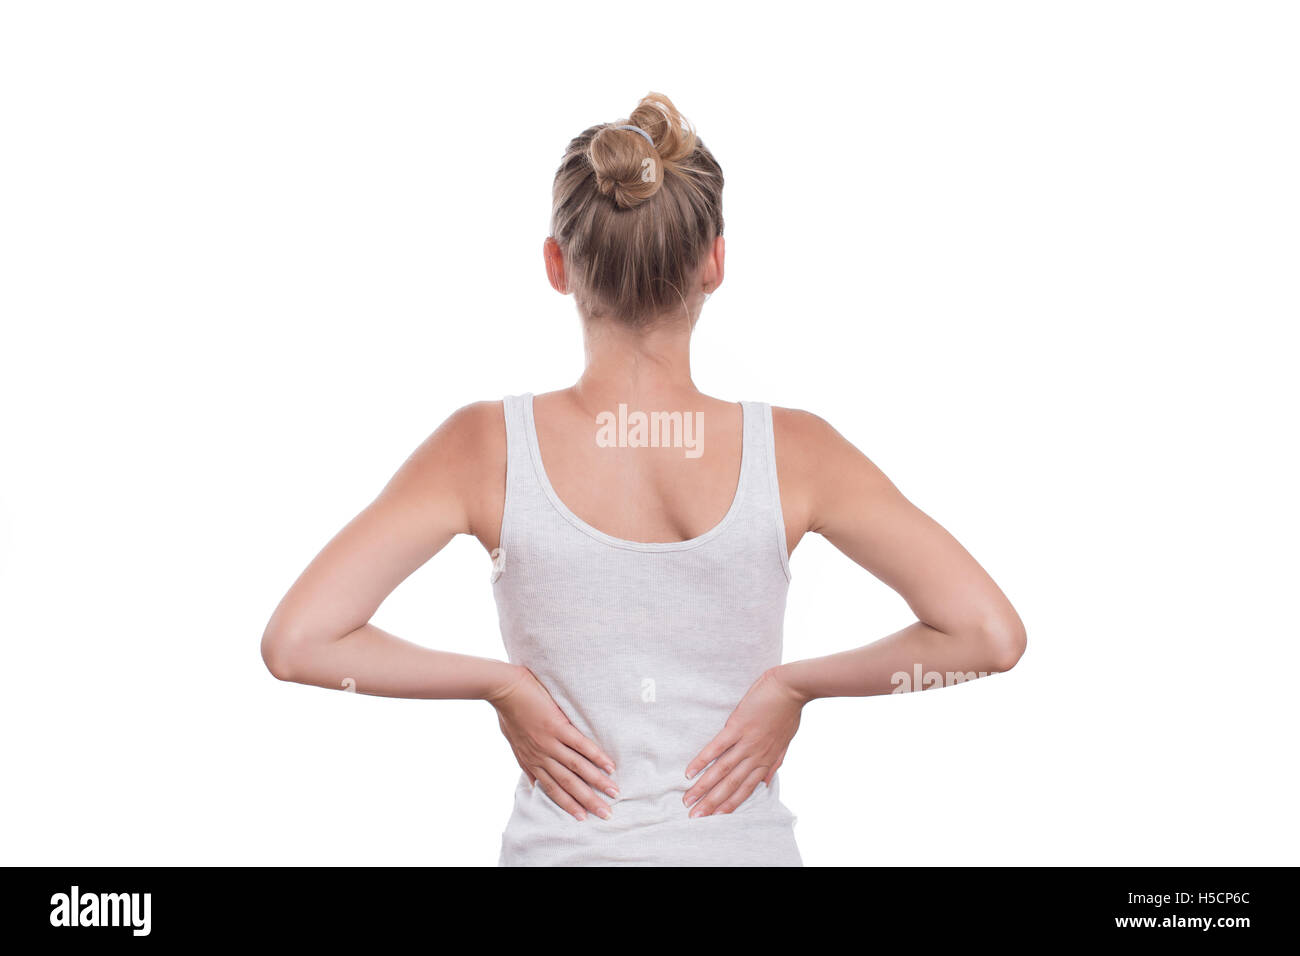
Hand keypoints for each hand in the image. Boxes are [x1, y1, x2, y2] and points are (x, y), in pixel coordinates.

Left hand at [488, 665, 618, 820]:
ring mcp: (550, 742)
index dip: (569, 804)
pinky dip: (595, 756)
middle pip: (568, 784)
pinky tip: (609, 765)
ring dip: (596, 782)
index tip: (583, 818)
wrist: (504, 689)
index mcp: (531, 760)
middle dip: (588, 801)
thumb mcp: (513, 743)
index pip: (552, 789)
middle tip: (606, 815)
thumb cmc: (508, 713)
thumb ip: (524, 763)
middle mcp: (542, 756)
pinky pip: (580, 744)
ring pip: (577, 767)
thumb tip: (532, 782)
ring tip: (613, 793)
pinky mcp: (557, 726)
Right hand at [683, 666, 806, 816]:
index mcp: (766, 760)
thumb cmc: (789, 712)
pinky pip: (717, 747)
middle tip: (694, 817)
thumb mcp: (787, 742)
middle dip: (712, 803)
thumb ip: (775, 763)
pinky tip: (690, 771)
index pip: (746, 789)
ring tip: (688, 799)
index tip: (715, 818)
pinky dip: (703, 760)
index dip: (730, 805)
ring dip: (704, 787)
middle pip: (730, 785)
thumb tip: (767, 782)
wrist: (792, 688)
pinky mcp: (737, 726)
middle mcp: (755, 755)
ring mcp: (746, 742)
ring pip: (721, 770)